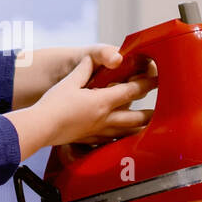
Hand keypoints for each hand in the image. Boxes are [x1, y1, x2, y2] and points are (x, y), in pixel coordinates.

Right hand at [33, 48, 157, 147]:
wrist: (41, 128)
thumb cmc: (53, 105)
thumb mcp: (69, 82)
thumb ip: (82, 70)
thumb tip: (89, 60)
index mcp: (102, 101)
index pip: (130, 91)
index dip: (146, 84)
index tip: (157, 80)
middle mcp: (104, 118)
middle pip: (135, 117)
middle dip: (149, 113)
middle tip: (160, 110)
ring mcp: (98, 132)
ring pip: (126, 132)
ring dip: (139, 128)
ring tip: (147, 127)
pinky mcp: (90, 140)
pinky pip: (111, 140)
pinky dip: (121, 139)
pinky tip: (122, 139)